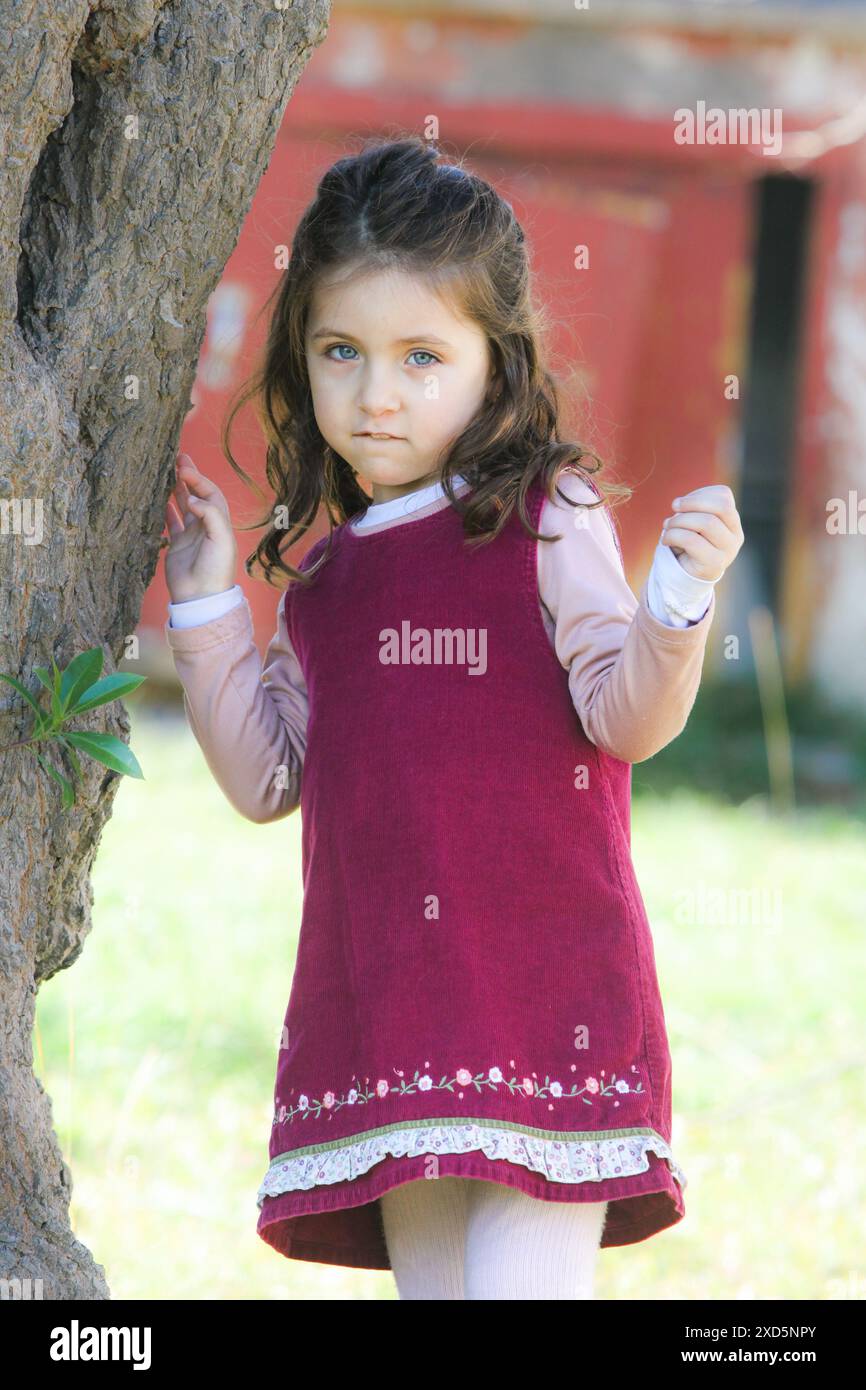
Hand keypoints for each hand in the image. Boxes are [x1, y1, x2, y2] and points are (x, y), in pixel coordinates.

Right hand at [164, 453, 237, 602]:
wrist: (200, 597)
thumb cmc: (216, 568)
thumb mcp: (221, 538)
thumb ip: (209, 514)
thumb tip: (193, 498)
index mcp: (219, 523)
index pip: (210, 493)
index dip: (199, 480)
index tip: (185, 469)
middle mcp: (205, 526)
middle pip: (197, 495)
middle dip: (188, 477)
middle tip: (177, 458)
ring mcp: (190, 535)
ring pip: (182, 505)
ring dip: (176, 489)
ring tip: (166, 471)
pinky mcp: (176, 545)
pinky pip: (170, 522)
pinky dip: (165, 509)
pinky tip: (158, 496)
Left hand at [659, 484, 743, 581]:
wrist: (685, 576)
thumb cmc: (687, 544)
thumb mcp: (692, 522)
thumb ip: (693, 509)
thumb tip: (679, 504)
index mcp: (732, 521)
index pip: (724, 495)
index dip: (699, 493)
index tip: (681, 503)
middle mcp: (735, 536)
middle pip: (721, 507)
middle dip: (692, 502)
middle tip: (674, 507)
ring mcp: (728, 551)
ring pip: (707, 522)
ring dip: (680, 520)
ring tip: (667, 526)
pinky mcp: (714, 564)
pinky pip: (692, 541)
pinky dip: (673, 536)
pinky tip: (666, 540)